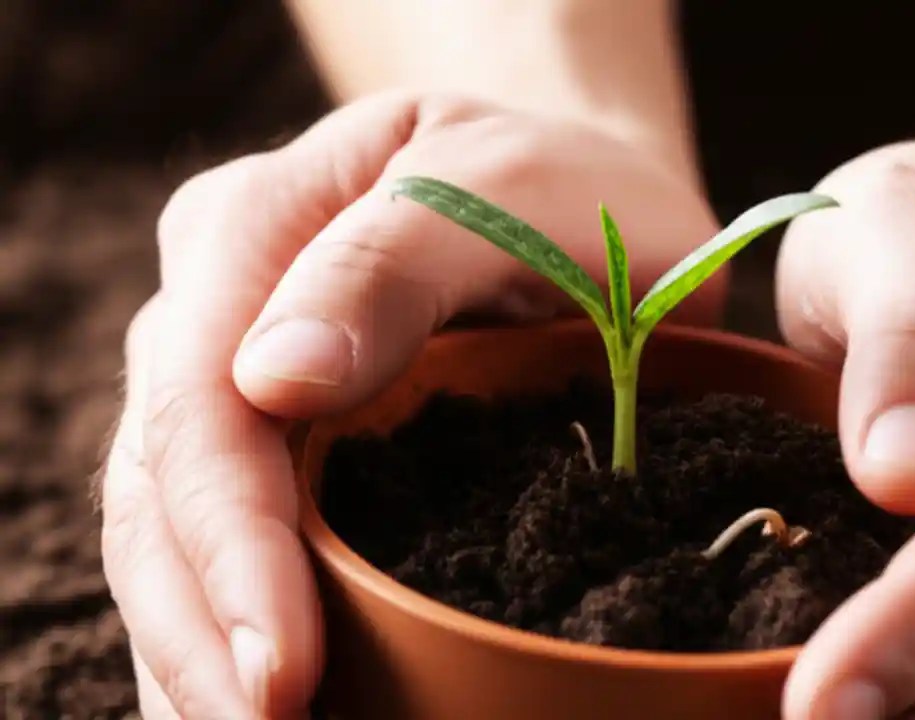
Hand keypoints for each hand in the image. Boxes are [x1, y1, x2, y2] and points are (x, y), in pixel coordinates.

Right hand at [100, 91, 721, 717]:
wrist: (584, 201)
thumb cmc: (560, 190)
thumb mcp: (505, 190)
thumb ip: (393, 261)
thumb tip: (272, 377)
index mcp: (251, 228)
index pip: (205, 403)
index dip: (233, 550)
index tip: (286, 672)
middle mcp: (213, 315)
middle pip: (160, 492)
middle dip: (204, 637)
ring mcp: (237, 388)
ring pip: (168, 541)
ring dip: (199, 660)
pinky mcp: (281, 453)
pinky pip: (223, 553)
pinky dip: (228, 641)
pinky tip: (259, 710)